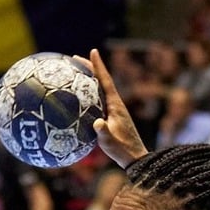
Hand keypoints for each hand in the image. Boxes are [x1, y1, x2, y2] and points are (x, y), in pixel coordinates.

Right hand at [83, 49, 148, 167]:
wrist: (135, 158)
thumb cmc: (122, 150)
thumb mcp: (110, 143)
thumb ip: (104, 133)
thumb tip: (97, 123)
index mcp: (115, 105)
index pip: (106, 81)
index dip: (99, 66)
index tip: (93, 51)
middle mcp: (115, 104)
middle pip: (101, 81)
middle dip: (90, 68)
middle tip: (74, 58)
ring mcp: (113, 110)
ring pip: (99, 90)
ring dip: (88, 80)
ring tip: (74, 73)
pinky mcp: (111, 117)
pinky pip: (97, 101)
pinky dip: (88, 94)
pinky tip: (78, 98)